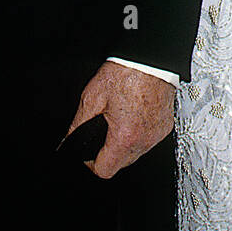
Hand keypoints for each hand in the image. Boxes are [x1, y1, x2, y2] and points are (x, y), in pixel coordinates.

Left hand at [64, 61, 175, 178]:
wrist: (150, 60)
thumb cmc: (126, 73)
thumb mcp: (92, 97)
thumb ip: (77, 125)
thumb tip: (67, 141)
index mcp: (125, 136)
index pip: (105, 170)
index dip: (91, 164)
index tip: (87, 154)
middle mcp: (144, 140)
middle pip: (121, 163)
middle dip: (108, 152)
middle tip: (101, 131)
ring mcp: (157, 135)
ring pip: (135, 153)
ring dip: (123, 144)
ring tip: (118, 120)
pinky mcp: (165, 127)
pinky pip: (147, 141)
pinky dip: (138, 134)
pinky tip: (132, 116)